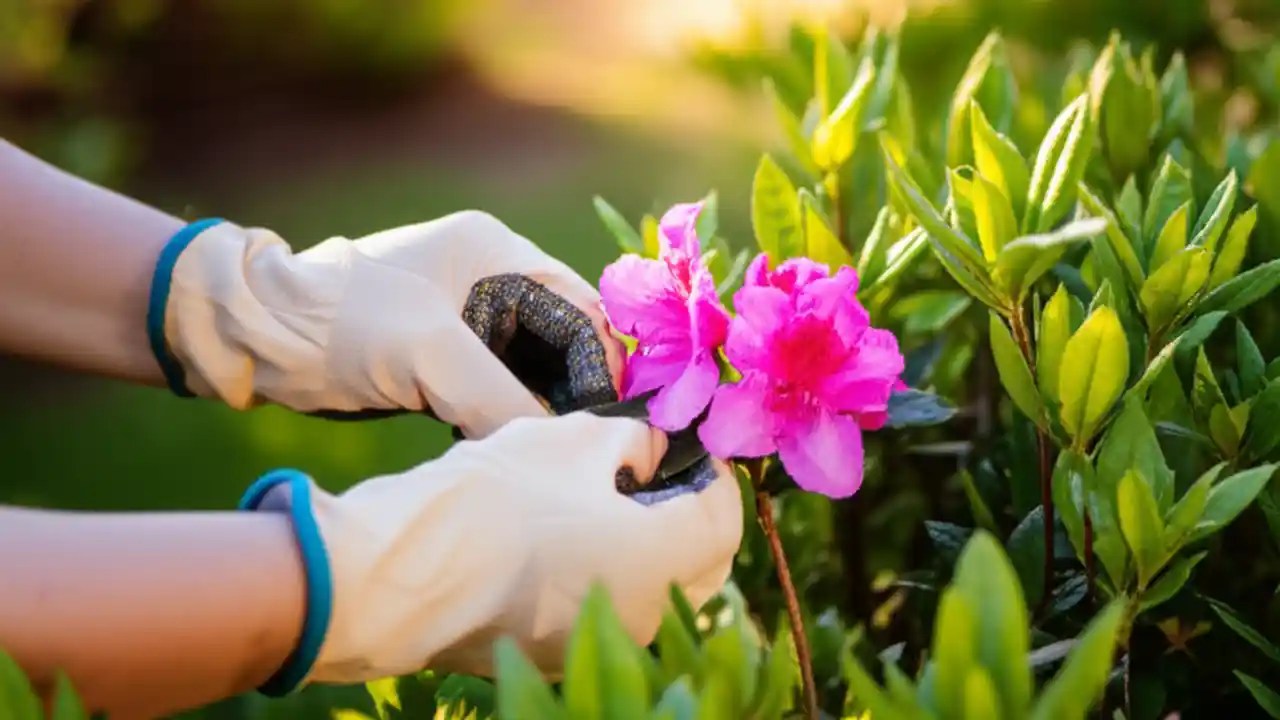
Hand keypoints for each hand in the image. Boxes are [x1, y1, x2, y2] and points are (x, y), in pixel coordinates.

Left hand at [152, 211, 622, 436]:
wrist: (251, 338)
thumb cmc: (339, 326)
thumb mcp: (428, 356)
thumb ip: (501, 399)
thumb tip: (556, 450)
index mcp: (496, 252)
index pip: (581, 308)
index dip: (601, 365)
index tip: (608, 423)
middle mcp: (490, 278)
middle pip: (565, 341)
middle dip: (575, 393)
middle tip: (581, 449)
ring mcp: (467, 317)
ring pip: (534, 371)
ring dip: (542, 412)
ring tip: (545, 455)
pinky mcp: (444, 355)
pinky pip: (499, 388)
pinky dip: (507, 419)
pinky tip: (505, 449)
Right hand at [239, 412, 743, 689]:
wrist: (396, 579)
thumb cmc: (492, 499)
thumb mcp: (573, 440)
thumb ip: (632, 441)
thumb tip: (651, 450)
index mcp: (667, 562)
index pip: (725, 517)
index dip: (712, 473)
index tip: (686, 443)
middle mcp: (650, 617)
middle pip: (703, 563)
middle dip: (689, 513)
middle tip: (656, 468)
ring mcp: (603, 645)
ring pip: (658, 591)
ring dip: (652, 544)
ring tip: (609, 495)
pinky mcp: (558, 655)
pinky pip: (611, 609)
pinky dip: (611, 572)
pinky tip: (571, 532)